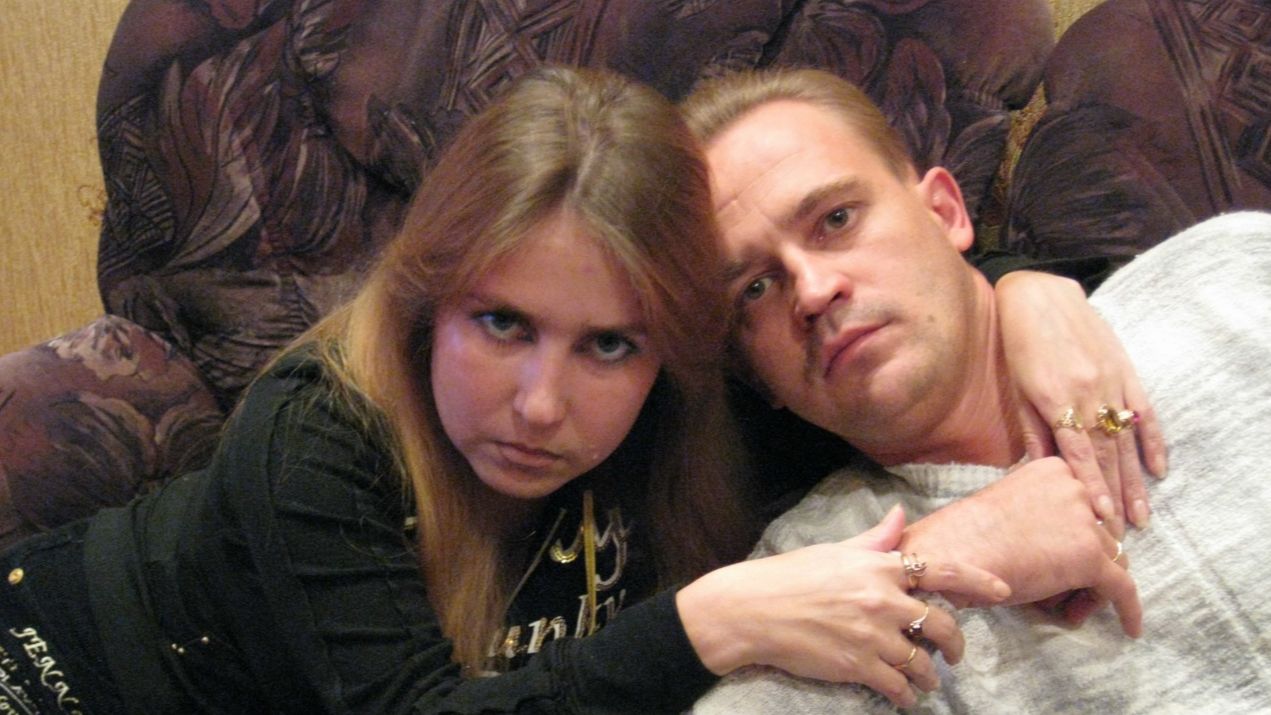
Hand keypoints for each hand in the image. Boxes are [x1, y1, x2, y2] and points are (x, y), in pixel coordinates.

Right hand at [677, 506, 1009, 707]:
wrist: (752, 610)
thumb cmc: (789, 576)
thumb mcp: (835, 551)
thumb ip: (875, 539)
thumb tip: (901, 516)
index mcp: (878, 567)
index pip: (942, 570)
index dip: (979, 581)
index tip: (1003, 590)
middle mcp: (882, 600)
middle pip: (942, 624)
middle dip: (956, 644)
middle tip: (954, 654)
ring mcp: (872, 636)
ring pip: (923, 661)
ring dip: (930, 675)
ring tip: (928, 682)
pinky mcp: (858, 666)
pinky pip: (899, 686)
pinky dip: (907, 695)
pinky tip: (904, 697)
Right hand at [901, 457, 1141, 636]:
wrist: (950, 552)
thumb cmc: (964, 534)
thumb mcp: (1008, 504)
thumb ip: (1042, 512)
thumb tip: (1061, 546)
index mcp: (1055, 469)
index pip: (1085, 505)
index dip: (1074, 535)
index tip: (1057, 556)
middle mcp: (1076, 487)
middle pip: (1100, 533)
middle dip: (1085, 563)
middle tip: (1060, 591)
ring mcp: (1085, 520)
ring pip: (1111, 562)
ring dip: (1090, 588)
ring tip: (1064, 610)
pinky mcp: (1090, 558)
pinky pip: (1123, 588)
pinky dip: (1129, 609)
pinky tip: (1130, 629)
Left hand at [995, 270, 1167, 534]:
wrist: (1038, 295)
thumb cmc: (1017, 345)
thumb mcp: (1018, 389)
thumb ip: (1034, 430)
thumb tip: (1040, 471)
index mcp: (1058, 401)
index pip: (1079, 456)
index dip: (1092, 488)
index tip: (1102, 519)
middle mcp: (1089, 395)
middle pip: (1106, 456)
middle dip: (1114, 497)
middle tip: (1122, 534)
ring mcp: (1111, 383)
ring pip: (1126, 441)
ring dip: (1134, 480)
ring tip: (1142, 515)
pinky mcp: (1124, 370)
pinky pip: (1144, 411)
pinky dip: (1153, 441)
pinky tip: (1159, 469)